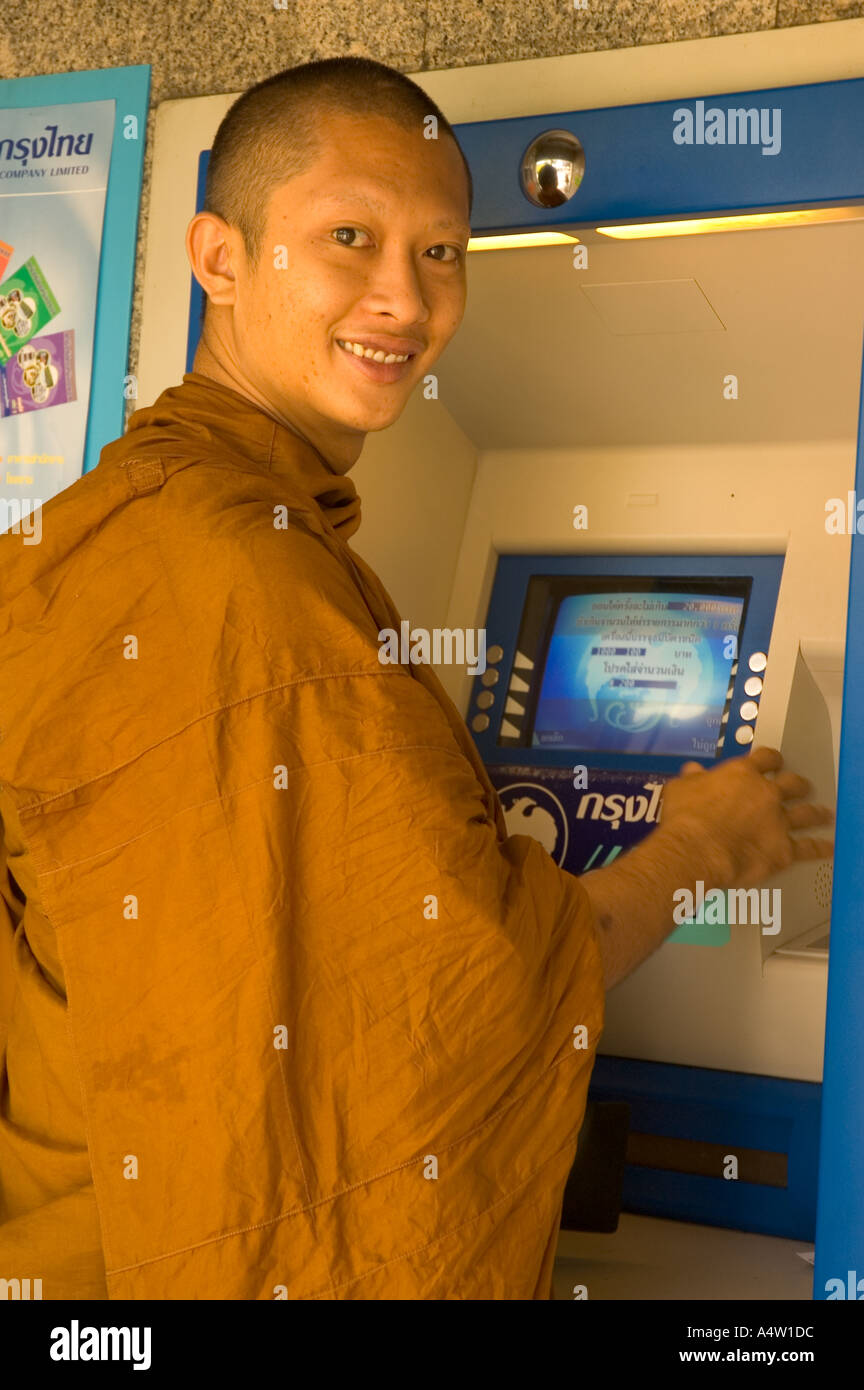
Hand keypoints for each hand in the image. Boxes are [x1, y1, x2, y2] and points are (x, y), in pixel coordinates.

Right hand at [657, 745, 833, 889]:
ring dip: (816, 813)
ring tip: (824, 814)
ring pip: (807, 814)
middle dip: (798, 785)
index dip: (772, 759)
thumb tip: (692, 770)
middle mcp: (766, 794)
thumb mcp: (680, 789)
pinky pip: (808, 848)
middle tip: (801, 788)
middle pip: (793, 784)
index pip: (766, 759)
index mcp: (743, 774)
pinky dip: (819, 848)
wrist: (696, 850)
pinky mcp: (784, 850)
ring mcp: (779, 822)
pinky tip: (828, 847)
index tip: (774, 762)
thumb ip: (691, 779)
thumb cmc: (684, 817)